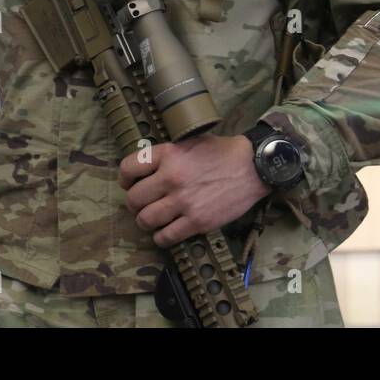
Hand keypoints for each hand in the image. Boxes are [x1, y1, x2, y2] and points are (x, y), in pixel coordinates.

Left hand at [119, 134, 268, 247]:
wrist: (253, 167)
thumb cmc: (222, 153)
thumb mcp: (190, 142)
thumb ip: (167, 155)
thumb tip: (145, 170)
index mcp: (169, 154)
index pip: (128, 168)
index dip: (125, 179)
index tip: (130, 184)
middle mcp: (172, 177)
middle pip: (134, 199)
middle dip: (136, 204)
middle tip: (145, 204)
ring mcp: (184, 201)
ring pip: (145, 220)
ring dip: (146, 222)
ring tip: (154, 219)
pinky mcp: (197, 221)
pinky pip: (165, 237)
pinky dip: (161, 237)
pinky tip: (167, 232)